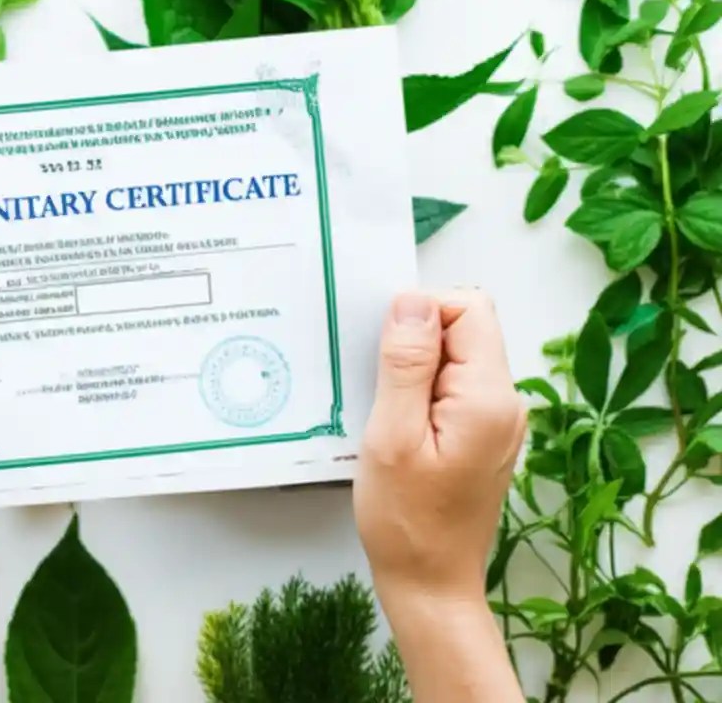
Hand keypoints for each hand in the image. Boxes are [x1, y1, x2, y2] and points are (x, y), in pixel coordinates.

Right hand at [354, 290, 526, 702]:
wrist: (430, 583)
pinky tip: (396, 430)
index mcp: (488, 398)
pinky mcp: (484, 435)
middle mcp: (506, 403)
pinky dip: (420, 396)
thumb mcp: (391, 436)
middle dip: (415, 344)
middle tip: (379, 390)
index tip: (384, 353)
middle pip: (464, 330)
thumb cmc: (406, 522)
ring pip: (456, 359)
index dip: (421, 314)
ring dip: (414, 373)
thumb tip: (412, 301)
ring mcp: (498, 420)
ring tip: (386, 417)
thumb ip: (404, 364)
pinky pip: (453, 389)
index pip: (468, 309)